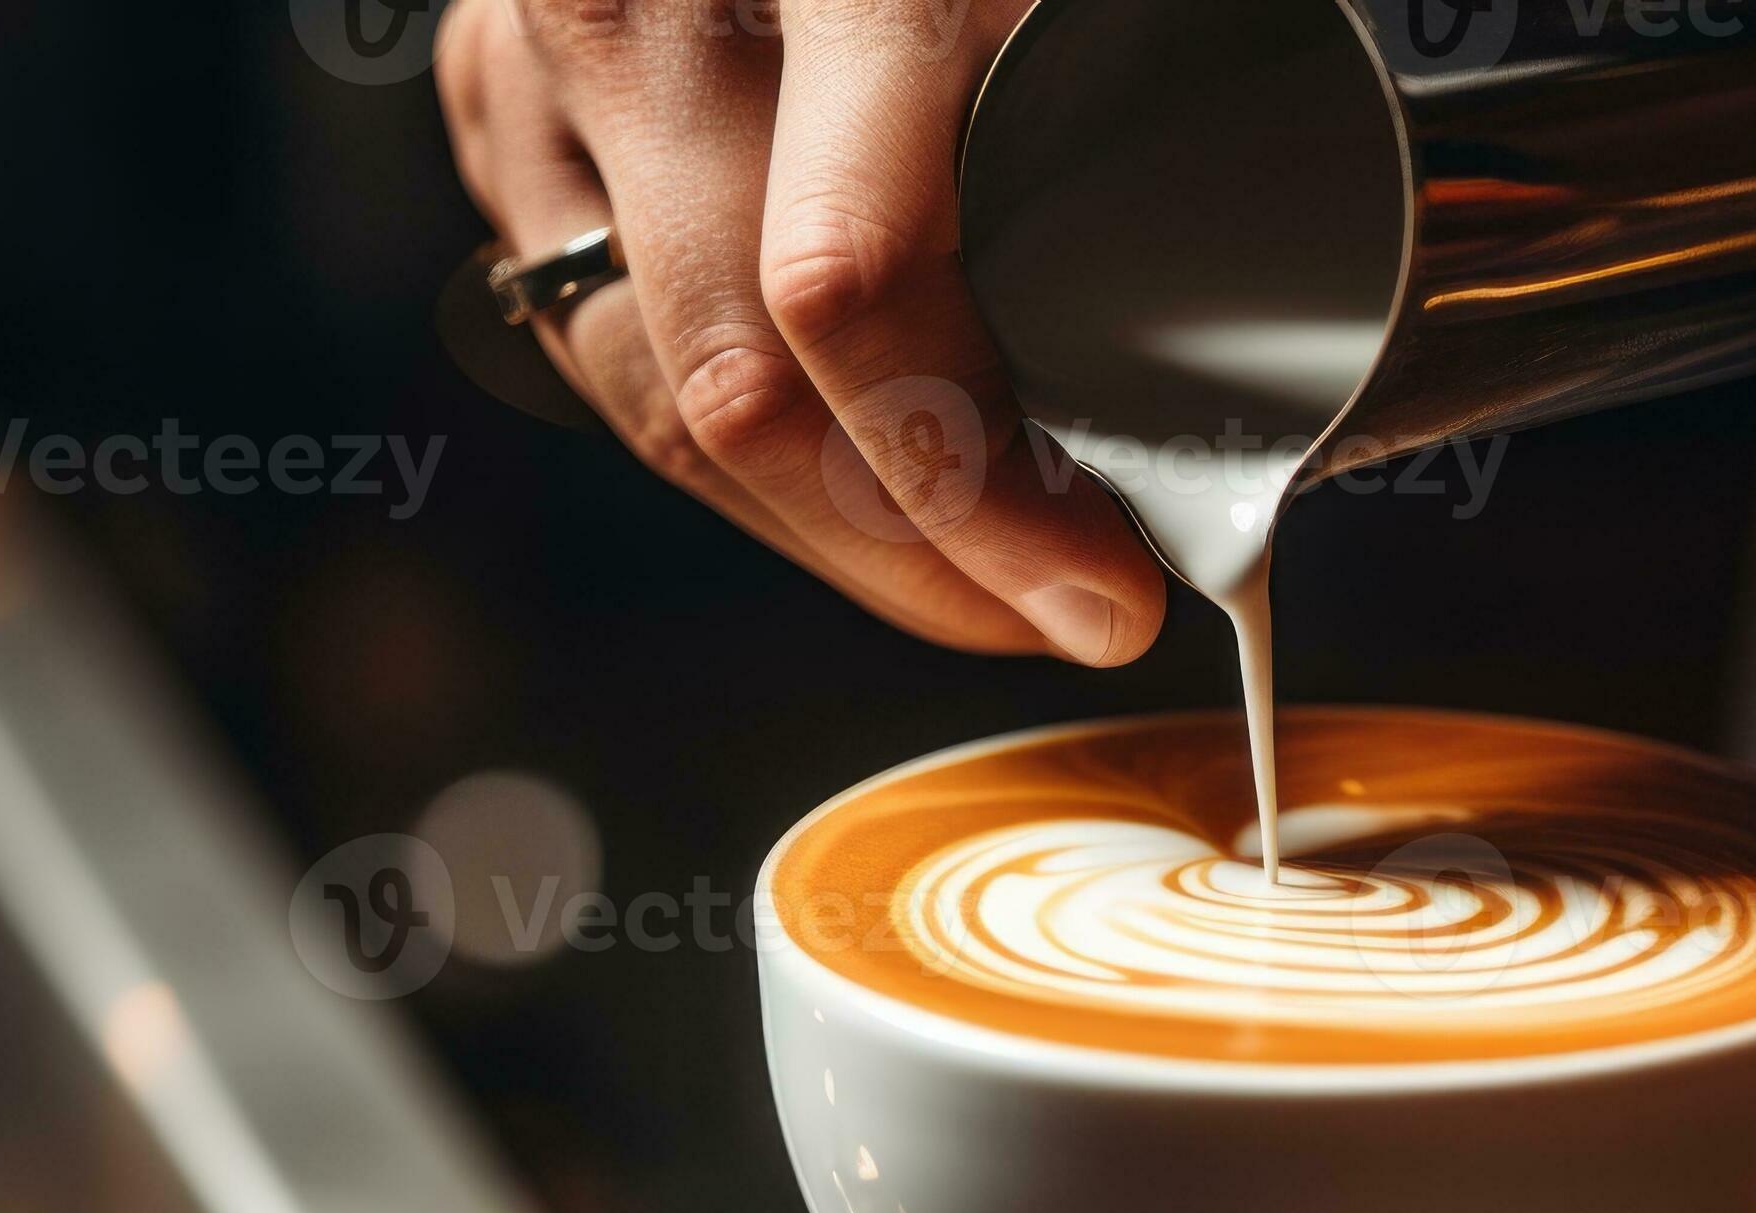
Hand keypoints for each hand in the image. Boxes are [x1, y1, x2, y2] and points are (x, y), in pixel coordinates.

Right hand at [438, 0, 1167, 661]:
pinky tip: (854, 486)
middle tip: (1054, 609)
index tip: (1102, 583)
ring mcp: (544, 59)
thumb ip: (1155, 79)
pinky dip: (739, 447)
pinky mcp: (501, 100)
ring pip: (657, 399)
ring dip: (826, 533)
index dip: (980, 488)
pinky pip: (602, 341)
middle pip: (743, 388)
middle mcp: (651, 8)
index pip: (853, 288)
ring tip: (977, 581)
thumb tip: (1254, 336)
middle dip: (915, 553)